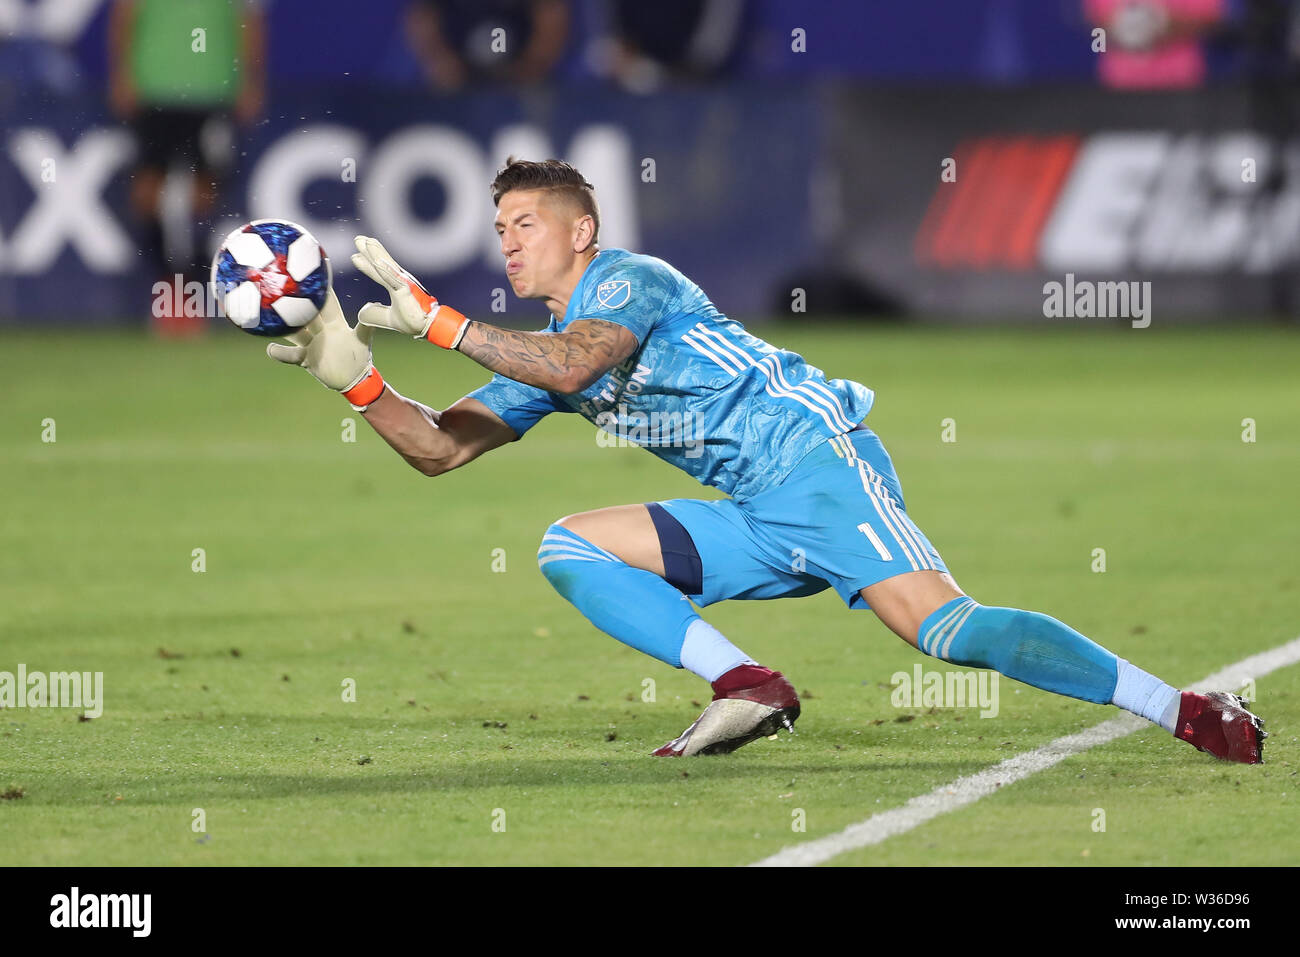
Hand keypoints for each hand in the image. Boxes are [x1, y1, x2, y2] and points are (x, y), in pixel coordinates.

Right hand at [266, 289, 385, 409]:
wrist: (353, 380)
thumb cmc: (360, 358)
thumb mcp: (362, 340)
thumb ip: (366, 325)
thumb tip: (373, 304)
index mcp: (335, 323)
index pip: (326, 302)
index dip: (321, 287)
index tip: (312, 270)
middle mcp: (320, 330)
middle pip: (306, 314)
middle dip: (295, 302)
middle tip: (282, 287)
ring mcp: (311, 344)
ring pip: (294, 332)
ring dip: (284, 326)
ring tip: (269, 316)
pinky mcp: (306, 359)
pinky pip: (290, 355)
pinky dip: (280, 353)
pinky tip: (270, 348)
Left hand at [351, 235, 469, 349]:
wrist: (430, 326)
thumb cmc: (414, 321)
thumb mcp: (388, 319)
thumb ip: (375, 314)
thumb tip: (360, 313)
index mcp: (396, 286)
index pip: (378, 272)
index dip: (367, 263)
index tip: (355, 255)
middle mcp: (399, 281)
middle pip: (381, 263)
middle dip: (369, 251)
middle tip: (357, 238)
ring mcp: (402, 283)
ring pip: (385, 265)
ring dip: (375, 252)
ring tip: (364, 241)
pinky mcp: (405, 289)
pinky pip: (391, 277)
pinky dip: (383, 267)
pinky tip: (374, 258)